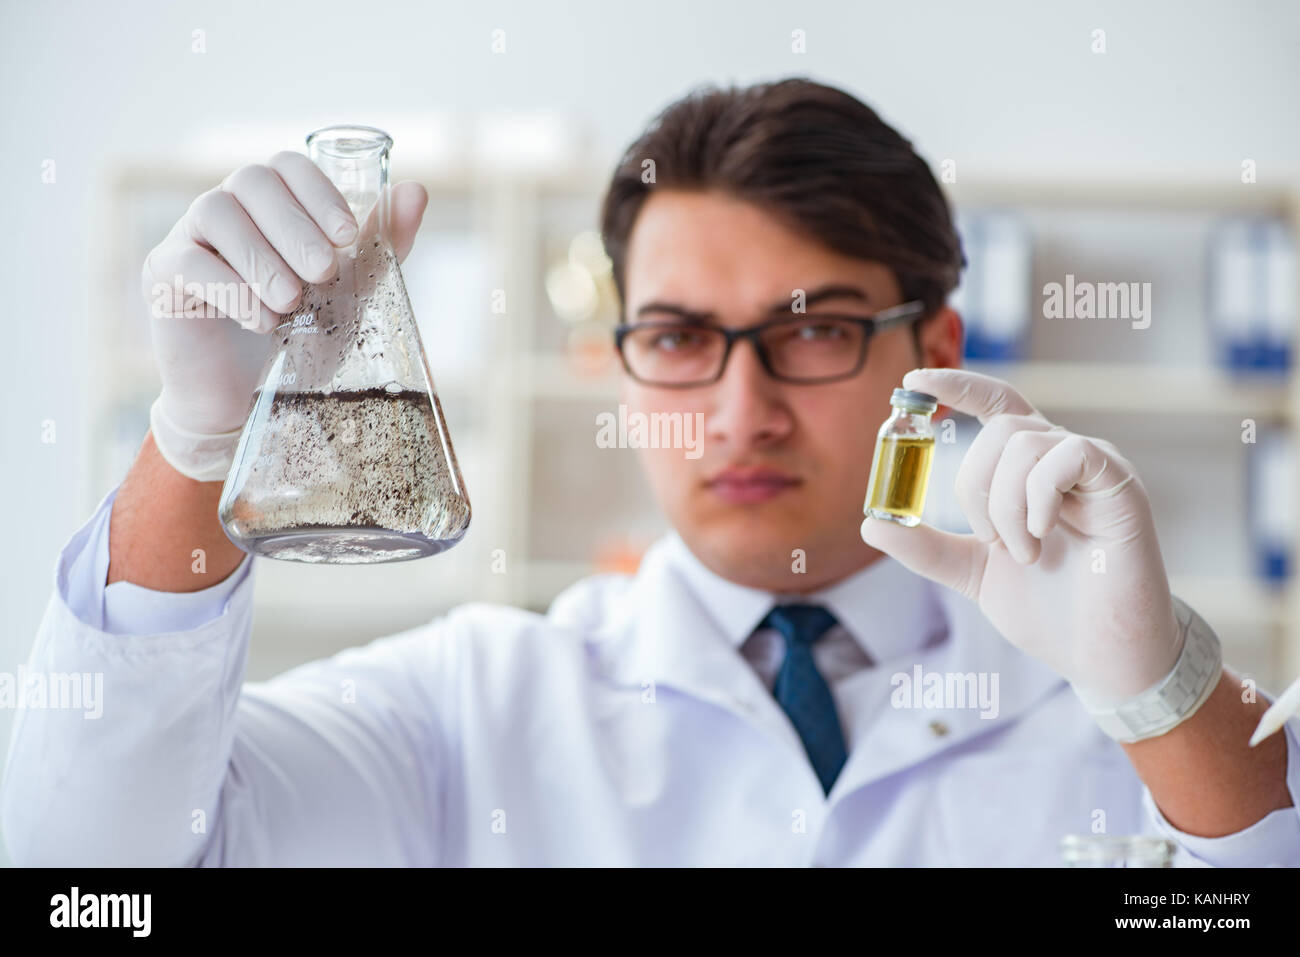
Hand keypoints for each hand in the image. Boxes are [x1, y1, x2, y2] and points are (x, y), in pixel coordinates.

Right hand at [140, 150, 427, 478]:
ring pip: (215, 212)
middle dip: (294, 226)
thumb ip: (381, 244)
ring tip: (291, 303)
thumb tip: (417, 190)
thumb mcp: (352, 291)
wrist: (249, 397)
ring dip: (261, 257)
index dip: (318, 192)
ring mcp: (189, 236)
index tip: (347, 236)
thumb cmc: (302, 336)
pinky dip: (229, 289)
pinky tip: (261, 321)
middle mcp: (228, 207)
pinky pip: (187, 260)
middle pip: (252, 181)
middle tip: (324, 273)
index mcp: (273, 202)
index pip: (288, 165)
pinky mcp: (162, 274)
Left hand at [859, 367, 1182, 709]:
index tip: (912, 382)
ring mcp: (1094, 468)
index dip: (957, 385)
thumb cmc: (1048, 610)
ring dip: (1005, 505)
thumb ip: (926, 547)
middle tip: (990, 541)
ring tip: (1023, 554)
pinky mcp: (1120, 486)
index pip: (995, 404)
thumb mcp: (972, 572)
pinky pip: (1068, 454)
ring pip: (1023, 441)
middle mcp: (1061, 458)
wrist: (1099, 655)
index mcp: (1028, 470)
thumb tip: (871, 525)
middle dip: (974, 485)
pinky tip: (1042, 537)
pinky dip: (1038, 497)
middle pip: (999, 426)